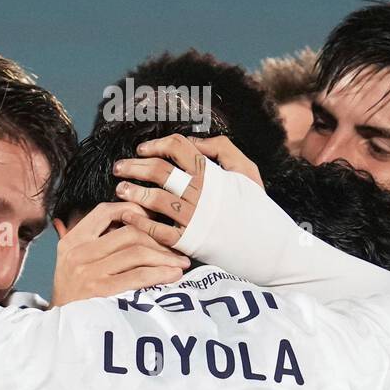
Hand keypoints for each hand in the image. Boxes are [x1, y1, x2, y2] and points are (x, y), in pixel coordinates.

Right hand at [50, 202, 189, 304]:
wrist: (61, 328)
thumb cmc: (72, 294)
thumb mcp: (71, 262)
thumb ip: (92, 241)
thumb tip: (131, 223)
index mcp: (73, 241)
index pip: (104, 212)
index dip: (132, 210)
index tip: (152, 220)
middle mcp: (79, 253)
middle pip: (128, 232)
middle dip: (158, 239)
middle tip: (175, 248)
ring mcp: (89, 272)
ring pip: (137, 252)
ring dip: (165, 257)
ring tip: (180, 263)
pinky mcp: (101, 292)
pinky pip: (138, 275)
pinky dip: (160, 273)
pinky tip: (173, 275)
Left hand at [111, 133, 264, 246]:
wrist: (270, 247)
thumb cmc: (257, 207)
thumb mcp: (247, 170)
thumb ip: (222, 149)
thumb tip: (193, 142)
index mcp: (213, 172)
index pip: (177, 147)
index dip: (155, 145)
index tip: (142, 150)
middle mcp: (201, 193)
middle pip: (159, 171)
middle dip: (134, 166)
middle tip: (118, 167)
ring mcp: (195, 218)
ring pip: (154, 200)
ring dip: (132, 192)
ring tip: (120, 189)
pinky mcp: (190, 242)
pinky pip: (158, 231)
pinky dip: (139, 222)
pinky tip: (126, 215)